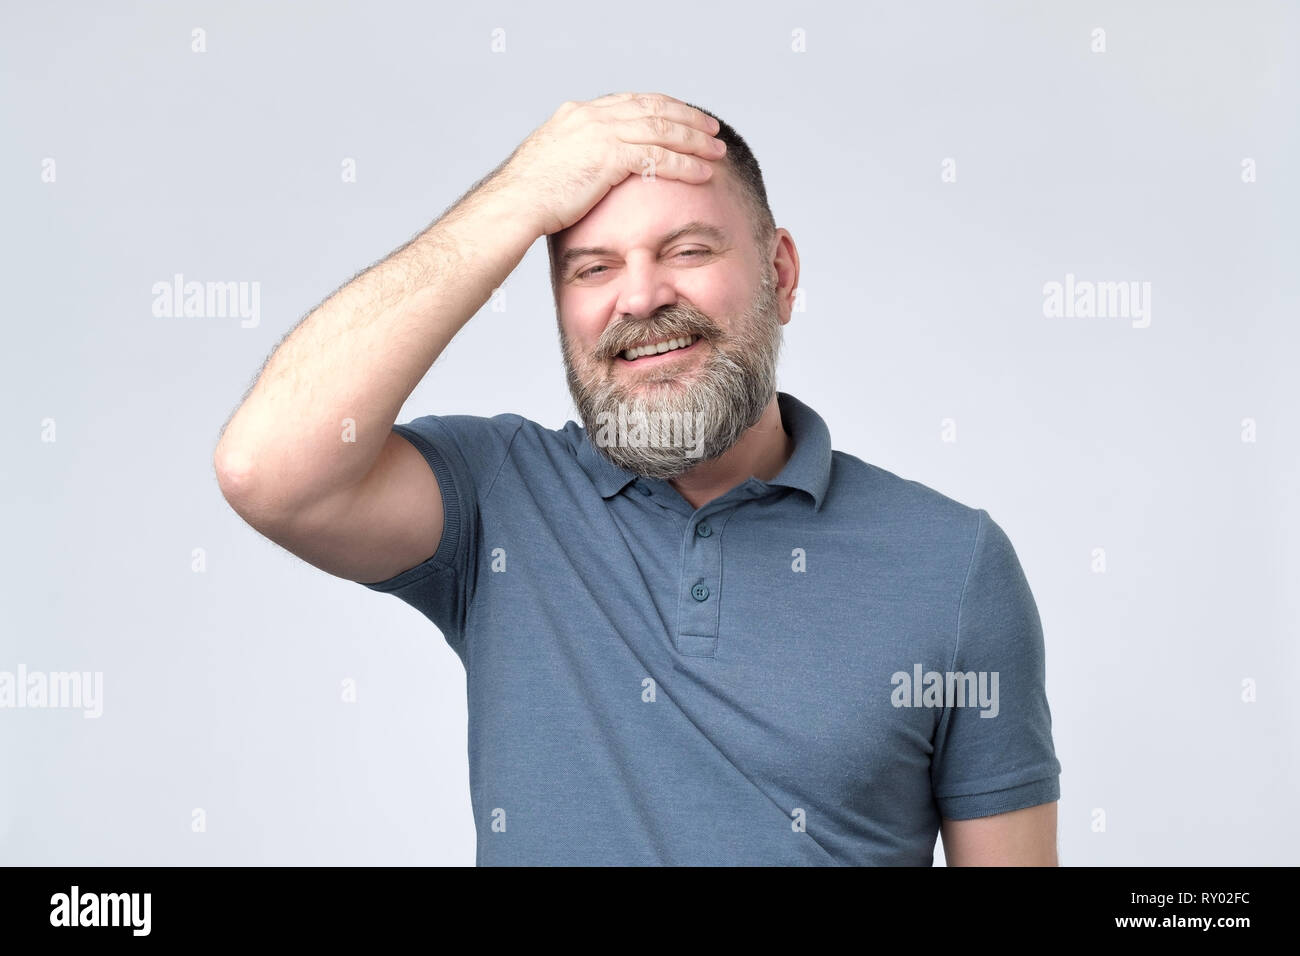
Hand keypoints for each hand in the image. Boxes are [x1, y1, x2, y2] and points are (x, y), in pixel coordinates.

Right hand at [494, 92, 726, 236]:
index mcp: (578, 114)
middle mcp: (591, 115)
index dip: (663, 108)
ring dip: (694, 141)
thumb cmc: (528, 198)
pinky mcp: (608, 156)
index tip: (684, 117)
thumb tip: (588, 167)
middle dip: (687, 119)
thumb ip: (576, 156)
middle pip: (653, 108)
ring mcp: (600, 133)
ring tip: (717, 152)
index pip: (632, 101)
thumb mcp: (553, 165)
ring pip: (662, 129)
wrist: (514, 205)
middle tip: (711, 130)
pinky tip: (702, 173)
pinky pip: (658, 157)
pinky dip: (684, 164)